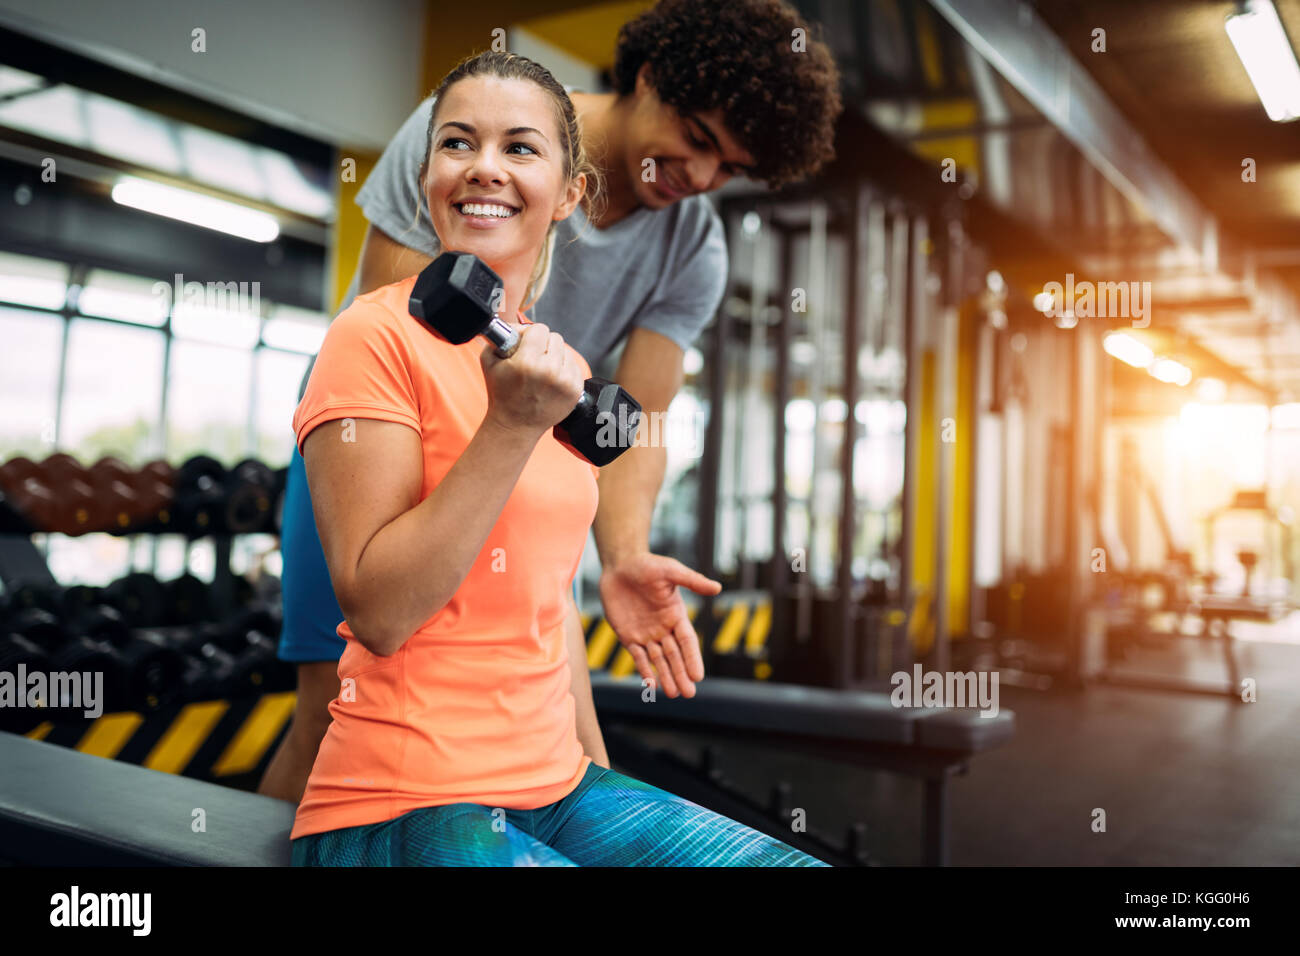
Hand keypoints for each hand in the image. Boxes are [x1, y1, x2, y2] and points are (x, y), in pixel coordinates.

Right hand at [482, 323, 583, 434]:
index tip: (525, 342)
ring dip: (554, 356)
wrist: (515, 426)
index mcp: (528, 362)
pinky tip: (551, 379)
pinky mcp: (576, 390)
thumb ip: (499, 337)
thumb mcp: (489, 362)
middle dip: (543, 344)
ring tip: (542, 370)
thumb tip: (513, 324)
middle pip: (555, 337)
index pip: (539, 329)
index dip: (530, 334)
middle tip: (533, 357)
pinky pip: (573, 365)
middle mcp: (549, 371)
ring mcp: (565, 381)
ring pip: (565, 350)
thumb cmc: (501, 395)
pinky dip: (563, 368)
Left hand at [598, 553, 721, 697]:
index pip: (687, 641)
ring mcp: (646, 634)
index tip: (698, 676)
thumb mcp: (671, 571)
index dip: (692, 658)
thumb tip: (717, 588)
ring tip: (674, 694)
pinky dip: (644, 670)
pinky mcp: (628, 636)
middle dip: (681, 674)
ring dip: (666, 677)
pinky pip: (638, 657)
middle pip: (675, 655)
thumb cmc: (647, 565)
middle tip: (688, 694)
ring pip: (658, 660)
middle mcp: (664, 628)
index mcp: (676, 615)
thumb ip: (692, 581)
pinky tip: (651, 685)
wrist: (620, 565)